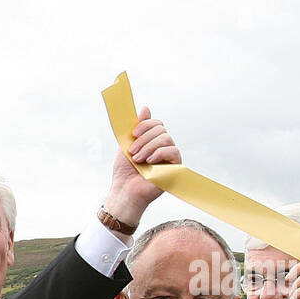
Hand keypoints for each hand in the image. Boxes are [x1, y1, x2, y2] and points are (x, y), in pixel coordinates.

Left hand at [102, 106, 181, 227]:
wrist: (124, 191)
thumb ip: (136, 128)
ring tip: (138, 159)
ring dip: (148, 147)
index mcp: (152, 142)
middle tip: (132, 152)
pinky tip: (149, 161)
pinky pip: (173, 150)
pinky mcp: (175, 167)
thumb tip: (145, 108)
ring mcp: (169, 157)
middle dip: (144, 138)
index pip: (157, 124)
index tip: (132, 135)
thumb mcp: (127, 145)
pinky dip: (159, 153)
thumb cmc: (124, 172)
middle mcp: (163, 148)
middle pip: (161, 129)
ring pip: (166, 138)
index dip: (145, 125)